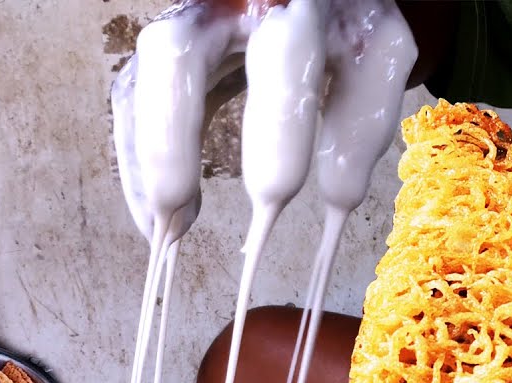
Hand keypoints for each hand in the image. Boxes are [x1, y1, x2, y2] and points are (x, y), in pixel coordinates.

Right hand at [111, 0, 415, 242]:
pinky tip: (156, 211)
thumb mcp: (377, 54)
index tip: (276, 195)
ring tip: (164, 231)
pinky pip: (134, 104)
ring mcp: (182, 24)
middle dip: (170, 141)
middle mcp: (221, 0)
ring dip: (147, 165)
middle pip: (173, 57)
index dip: (276, 129)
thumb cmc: (345, 19)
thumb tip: (337, 200)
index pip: (281, 55)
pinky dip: (141, 162)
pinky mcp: (162, 54)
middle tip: (175, 215)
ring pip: (141, 84)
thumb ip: (361, 117)